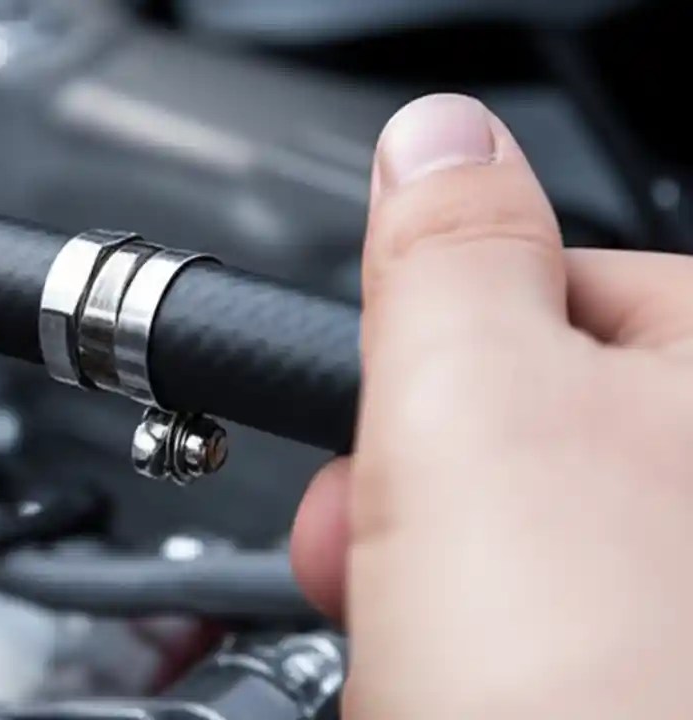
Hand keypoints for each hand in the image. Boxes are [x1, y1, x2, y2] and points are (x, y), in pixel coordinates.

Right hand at [289, 93, 692, 717]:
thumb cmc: (594, 683)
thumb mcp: (474, 406)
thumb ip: (449, 248)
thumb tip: (435, 134)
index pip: (562, 276)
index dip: (440, 331)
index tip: (391, 397)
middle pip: (525, 419)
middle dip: (418, 474)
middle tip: (387, 538)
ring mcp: (668, 597)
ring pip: (506, 533)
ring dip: (420, 570)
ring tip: (412, 640)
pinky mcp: (626, 671)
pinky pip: (512, 622)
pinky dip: (453, 644)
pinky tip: (440, 687)